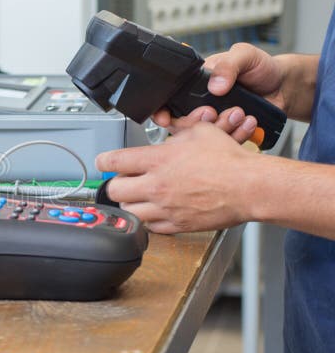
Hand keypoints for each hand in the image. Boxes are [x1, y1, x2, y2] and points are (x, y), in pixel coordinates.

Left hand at [96, 123, 259, 233]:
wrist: (250, 187)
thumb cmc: (229, 160)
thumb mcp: (200, 131)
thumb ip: (178, 129)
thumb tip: (170, 124)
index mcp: (157, 160)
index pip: (113, 161)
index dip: (103, 161)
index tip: (103, 162)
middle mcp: (156, 186)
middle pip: (114, 190)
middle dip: (115, 185)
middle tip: (122, 181)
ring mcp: (165, 208)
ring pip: (128, 212)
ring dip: (129, 204)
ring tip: (137, 197)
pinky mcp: (176, 225)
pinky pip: (150, 228)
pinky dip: (148, 220)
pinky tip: (155, 211)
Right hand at [152, 43, 285, 141]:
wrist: (284, 87)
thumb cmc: (261, 68)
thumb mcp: (244, 55)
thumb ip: (228, 65)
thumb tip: (214, 85)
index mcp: (195, 85)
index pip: (170, 101)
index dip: (164, 112)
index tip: (166, 118)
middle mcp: (199, 105)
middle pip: (181, 124)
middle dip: (196, 122)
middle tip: (213, 112)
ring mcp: (213, 123)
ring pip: (201, 138)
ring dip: (221, 128)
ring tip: (240, 113)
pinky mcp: (228, 135)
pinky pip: (223, 145)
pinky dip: (237, 136)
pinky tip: (249, 122)